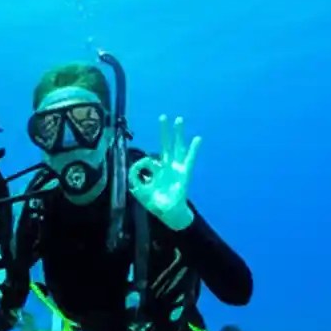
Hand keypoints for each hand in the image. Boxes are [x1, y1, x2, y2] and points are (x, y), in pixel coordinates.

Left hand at [128, 114, 199, 230]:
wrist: (169, 214)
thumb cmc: (156, 203)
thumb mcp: (140, 192)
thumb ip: (134, 180)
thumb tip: (133, 168)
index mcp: (156, 171)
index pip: (147, 160)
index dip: (140, 164)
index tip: (138, 171)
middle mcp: (166, 166)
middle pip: (165, 145)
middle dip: (164, 132)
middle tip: (162, 116)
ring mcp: (176, 168)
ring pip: (177, 147)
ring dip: (177, 134)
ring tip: (178, 119)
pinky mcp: (184, 173)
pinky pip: (189, 159)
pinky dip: (193, 149)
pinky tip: (197, 139)